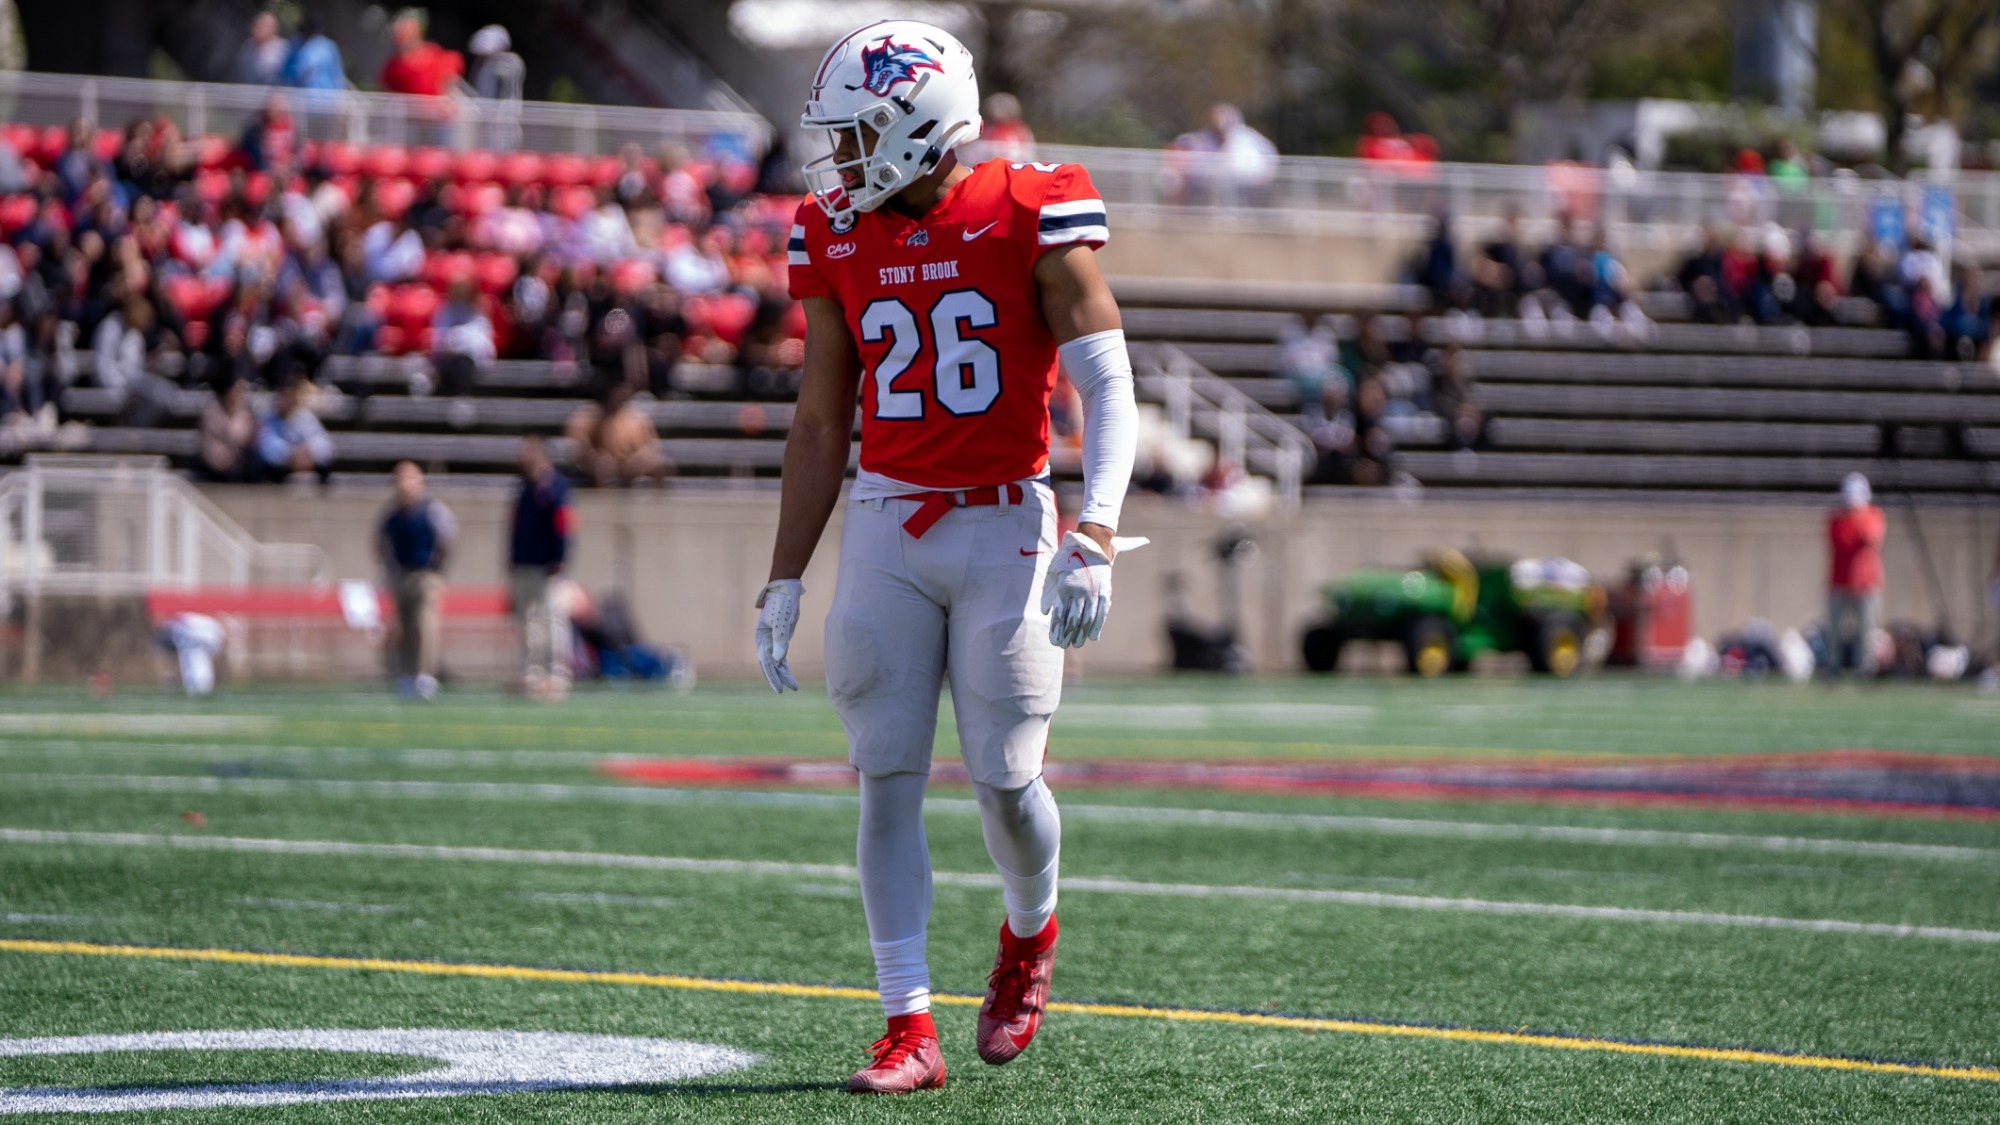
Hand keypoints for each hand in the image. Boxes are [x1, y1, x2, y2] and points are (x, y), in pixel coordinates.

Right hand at [755, 579, 803, 692]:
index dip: (771, 676)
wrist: (785, 591)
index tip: (778, 688)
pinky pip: (782, 657)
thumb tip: (779, 660)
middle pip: (769, 665)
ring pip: (776, 662)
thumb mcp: (781, 622)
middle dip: (776, 678)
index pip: (765, 662)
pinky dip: (785, 666)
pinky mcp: (781, 639)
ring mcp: (773, 641)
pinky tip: (789, 675)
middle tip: (782, 691)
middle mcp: (765, 641)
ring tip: (793, 687)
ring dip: (783, 674)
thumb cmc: (781, 604)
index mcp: (761, 638)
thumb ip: (780, 641)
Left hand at [1040, 532, 1146, 648]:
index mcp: (1065, 588)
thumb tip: (1045, 613)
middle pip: (1074, 621)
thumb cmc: (1067, 558)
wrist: (1091, 544)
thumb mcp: (1053, 572)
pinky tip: (1092, 636)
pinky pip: (1101, 613)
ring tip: (1076, 643)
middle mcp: (1080, 593)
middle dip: (1068, 636)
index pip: (1060, 615)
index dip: (1057, 631)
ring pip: (1088, 620)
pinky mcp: (1104, 592)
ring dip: (1081, 634)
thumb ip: (1048, 593)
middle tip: (1064, 645)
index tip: (1054, 641)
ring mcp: (1093, 593)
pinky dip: (1097, 626)